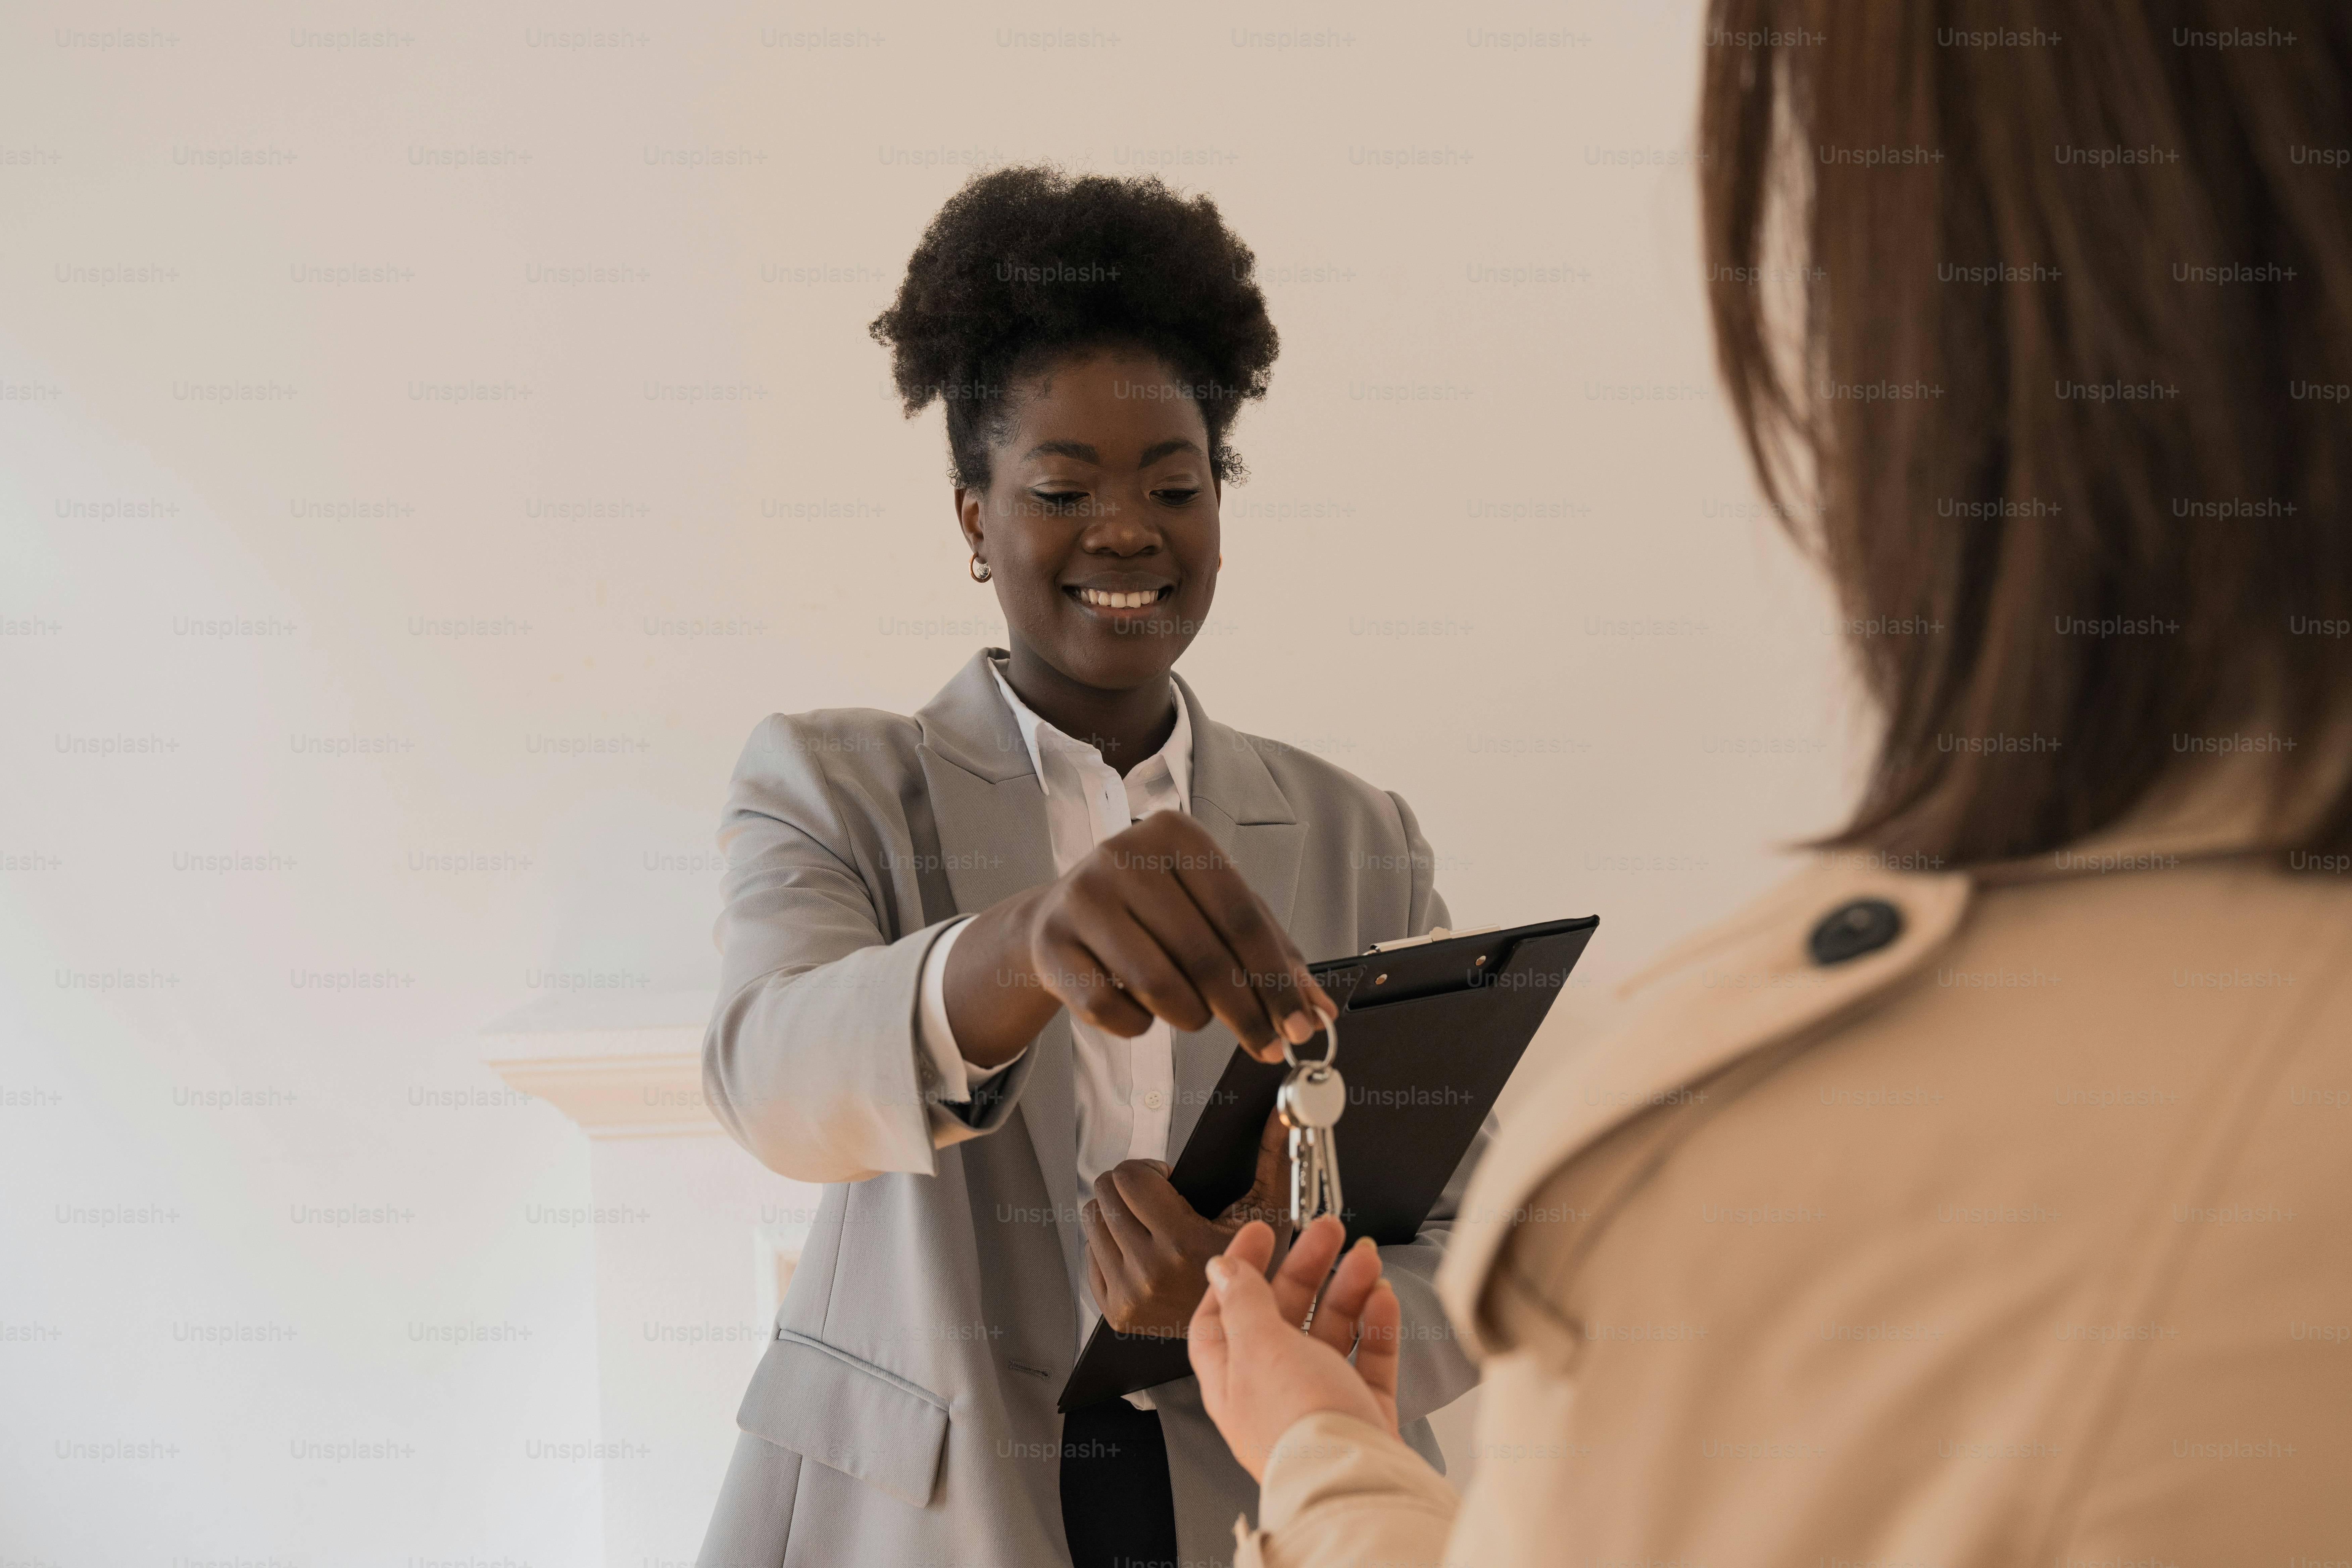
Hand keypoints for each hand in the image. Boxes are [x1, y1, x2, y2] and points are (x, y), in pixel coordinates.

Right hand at [945, 813, 1334, 1066]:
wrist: (1060, 919)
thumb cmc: (1154, 915)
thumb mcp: (1214, 916)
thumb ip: (1270, 956)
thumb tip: (1318, 1012)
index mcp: (1176, 834)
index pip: (1242, 916)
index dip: (1278, 979)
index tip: (1303, 1026)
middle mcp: (1124, 854)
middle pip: (1204, 954)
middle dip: (1245, 1013)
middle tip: (1268, 1046)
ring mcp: (1081, 897)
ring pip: (1159, 987)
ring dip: (1189, 1016)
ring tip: (1191, 1011)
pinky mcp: (1051, 945)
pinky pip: (1111, 1010)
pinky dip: (1138, 1025)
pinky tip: (1141, 1009)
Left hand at [1082, 1108, 1297, 1335]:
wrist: (1249, 1327)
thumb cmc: (1260, 1268)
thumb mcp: (1271, 1210)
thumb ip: (1275, 1157)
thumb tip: (1284, 1113)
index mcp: (1182, 1244)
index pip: (1128, 1178)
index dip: (1147, 1170)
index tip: (1166, 1179)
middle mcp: (1150, 1274)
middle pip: (1104, 1196)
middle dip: (1128, 1187)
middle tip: (1154, 1198)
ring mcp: (1130, 1297)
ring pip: (1092, 1223)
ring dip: (1116, 1215)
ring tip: (1147, 1223)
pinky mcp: (1117, 1313)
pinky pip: (1089, 1258)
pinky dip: (1108, 1247)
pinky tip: (1139, 1249)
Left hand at [1187, 1217, 1401, 1483]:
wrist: (1359, 1482)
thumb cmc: (1300, 1424)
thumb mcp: (1259, 1346)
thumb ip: (1243, 1302)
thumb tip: (1222, 1269)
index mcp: (1234, 1380)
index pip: (1223, 1315)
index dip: (1238, 1271)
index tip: (1260, 1233)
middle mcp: (1274, 1391)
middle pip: (1284, 1316)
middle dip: (1306, 1268)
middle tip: (1327, 1231)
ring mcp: (1322, 1402)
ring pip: (1331, 1333)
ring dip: (1346, 1289)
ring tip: (1364, 1256)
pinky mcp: (1363, 1413)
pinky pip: (1369, 1360)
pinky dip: (1377, 1325)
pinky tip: (1382, 1298)